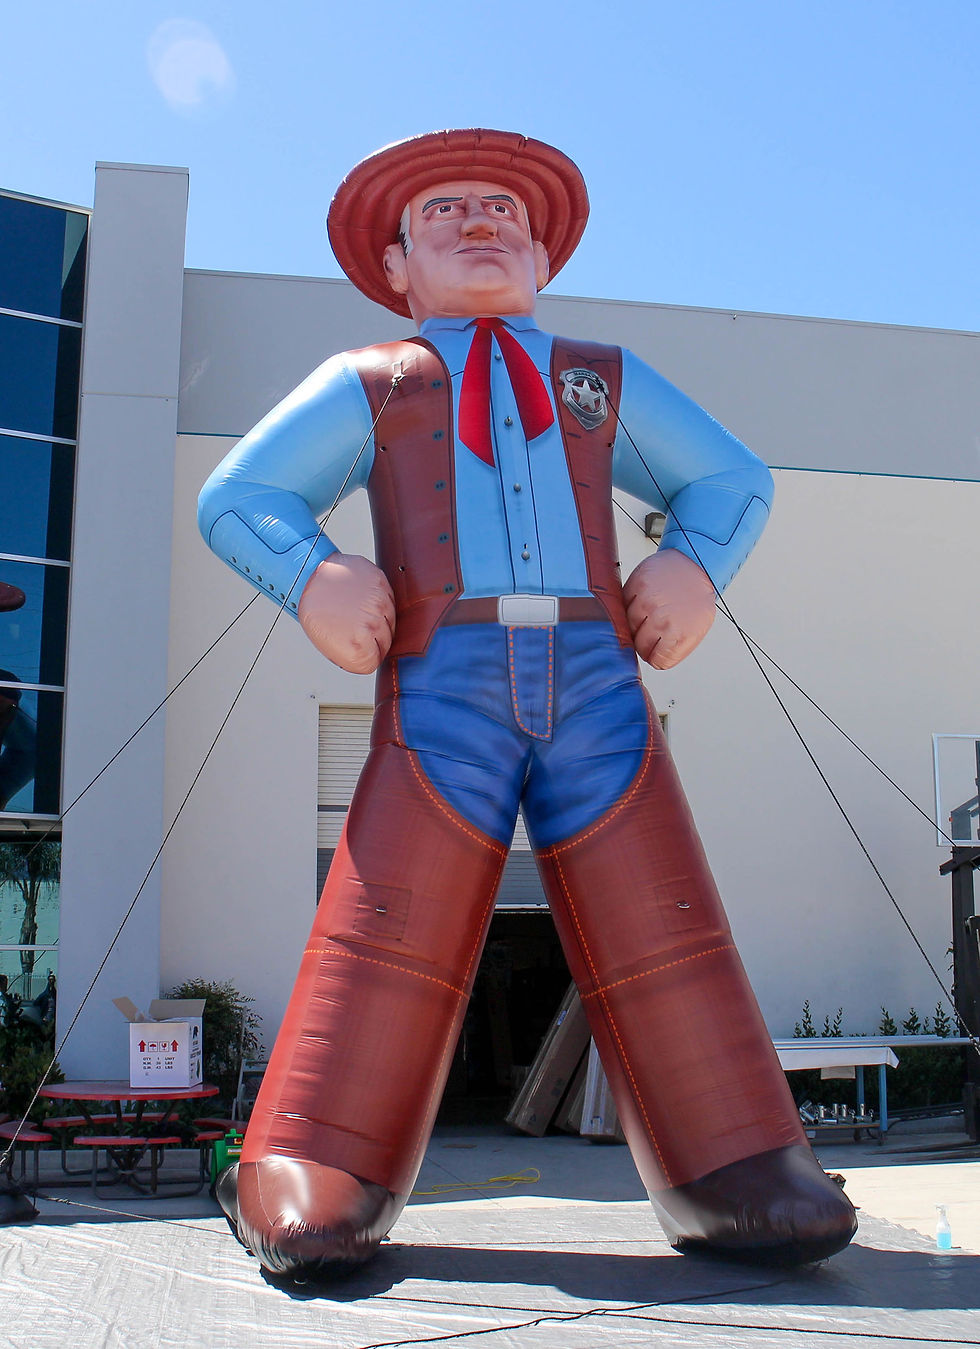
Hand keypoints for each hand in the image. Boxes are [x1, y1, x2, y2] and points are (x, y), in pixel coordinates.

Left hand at [297, 553, 394, 672]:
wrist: (307, 577)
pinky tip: (362, 599)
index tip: (358, 647)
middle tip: (355, 628)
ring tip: (357, 612)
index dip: (366, 656)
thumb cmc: (316, 612)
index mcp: (358, 647)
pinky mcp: (381, 584)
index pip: (376, 661)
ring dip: (378, 620)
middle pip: (386, 642)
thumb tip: (370, 657)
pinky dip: (378, 602)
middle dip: (373, 639)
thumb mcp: (329, 645)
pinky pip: (389, 600)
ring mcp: (379, 604)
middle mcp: (372, 627)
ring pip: (390, 621)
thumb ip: (354, 655)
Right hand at [623, 549, 715, 669]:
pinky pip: (623, 605)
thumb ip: (675, 647)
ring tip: (647, 617)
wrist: (696, 564)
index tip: (655, 652)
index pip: (657, 661)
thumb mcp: (696, 628)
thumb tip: (656, 659)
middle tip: (650, 636)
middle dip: (644, 644)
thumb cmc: (695, 597)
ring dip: (635, 625)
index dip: (655, 657)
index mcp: (680, 634)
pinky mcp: (637, 585)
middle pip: (639, 646)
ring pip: (628, 627)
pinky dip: (629, 607)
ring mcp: (647, 601)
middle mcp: (662, 619)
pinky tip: (640, 604)